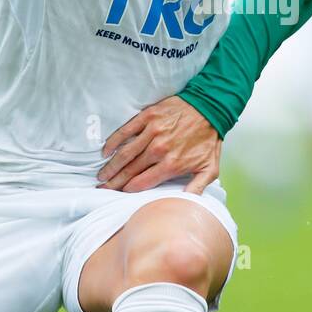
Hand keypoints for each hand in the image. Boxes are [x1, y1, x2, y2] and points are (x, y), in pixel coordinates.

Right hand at [97, 96, 221, 193]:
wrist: (211, 107)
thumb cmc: (209, 139)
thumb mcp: (210, 168)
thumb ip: (197, 188)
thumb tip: (188, 204)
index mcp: (172, 164)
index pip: (142, 182)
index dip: (127, 191)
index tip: (118, 195)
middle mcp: (159, 149)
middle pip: (130, 171)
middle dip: (114, 182)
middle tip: (102, 189)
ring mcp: (152, 132)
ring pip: (125, 153)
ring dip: (111, 166)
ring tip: (101, 175)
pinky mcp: (148, 117)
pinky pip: (126, 131)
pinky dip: (113, 141)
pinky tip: (105, 151)